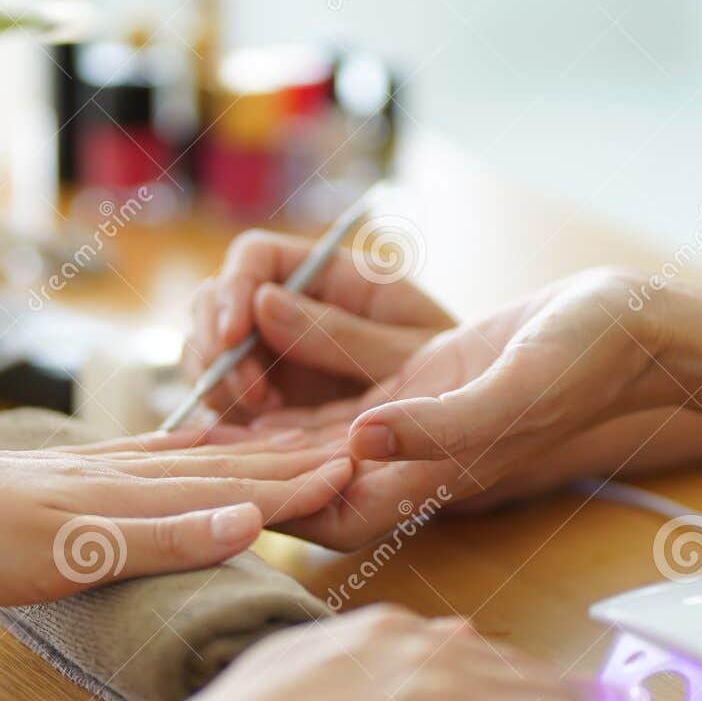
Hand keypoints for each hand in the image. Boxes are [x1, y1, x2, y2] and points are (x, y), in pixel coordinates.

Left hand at [0, 428, 353, 605]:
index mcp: (127, 492)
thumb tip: (251, 519)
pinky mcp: (66, 476)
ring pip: (191, 460)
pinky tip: (197, 449)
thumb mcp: (63, 554)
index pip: (235, 484)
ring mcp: (92, 469)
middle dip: (291, 461)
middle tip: (354, 451)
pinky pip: (149, 460)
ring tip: (298, 443)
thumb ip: (160, 538)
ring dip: (251, 455)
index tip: (358, 471)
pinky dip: (189, 453)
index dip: (297, 483)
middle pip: (224, 465)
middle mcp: (119, 472)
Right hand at [110, 604, 701, 700]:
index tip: (537, 700)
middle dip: (566, 700)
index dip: (509, 681)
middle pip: (517, 672)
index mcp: (376, 633)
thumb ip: (335, 673)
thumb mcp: (281, 683)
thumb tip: (364, 689)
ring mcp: (452, 689)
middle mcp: (423, 646)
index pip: (466, 652)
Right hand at [183, 228, 455, 419]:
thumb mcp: (415, 355)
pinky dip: (225, 419)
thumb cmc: (472, 379)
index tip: (235, 334)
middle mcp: (298, 309)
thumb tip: (263, 304)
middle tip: (250, 394)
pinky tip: (251, 442)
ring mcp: (280, 357)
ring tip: (260, 417)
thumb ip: (342, 333)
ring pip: (210, 354)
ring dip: (218, 384)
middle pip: (216, 303)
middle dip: (215, 345)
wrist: (491, 431)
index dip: (235, 289)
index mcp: (335, 277)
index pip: (256, 258)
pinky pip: (227, 403)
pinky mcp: (276, 405)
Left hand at [230, 271, 701, 547]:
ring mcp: (426, 415)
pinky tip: (264, 312)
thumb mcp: (524, 388)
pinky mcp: (435, 373)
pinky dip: (311, 344)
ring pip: (326, 412)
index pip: (332, 509)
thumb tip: (361, 441)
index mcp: (439, 477)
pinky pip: (356, 366)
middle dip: (248, 447)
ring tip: (204, 364)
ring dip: (270, 391)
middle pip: (314, 466)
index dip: (266, 500)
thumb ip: (446, 424)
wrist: (662, 332)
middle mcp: (423, 456)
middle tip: (179, 424)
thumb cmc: (606, 364)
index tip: (201, 480)